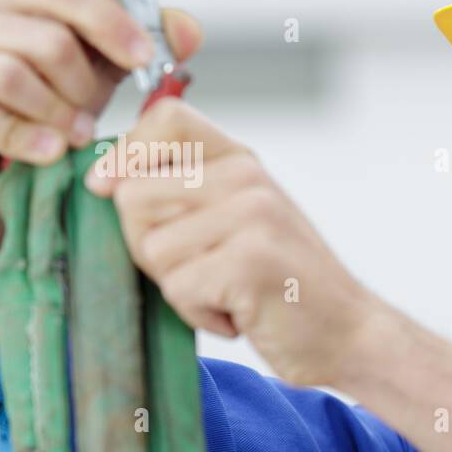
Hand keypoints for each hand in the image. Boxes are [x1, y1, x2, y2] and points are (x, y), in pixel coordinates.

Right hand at [0, 0, 200, 184]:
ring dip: (61, 114)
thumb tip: (189, 30)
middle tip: (96, 112)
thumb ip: (142, 44)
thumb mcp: (104, 70)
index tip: (144, 57)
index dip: (114, 24)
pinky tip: (52, 152)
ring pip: (14, 77)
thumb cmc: (55, 106)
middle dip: (87, 84)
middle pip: (49, 40)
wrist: (6, 165)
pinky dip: (26, 137)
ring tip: (79, 136)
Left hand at [87, 98, 376, 387]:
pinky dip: (199, 314)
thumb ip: (186, 192)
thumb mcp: (241, 220)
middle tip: (200, 270)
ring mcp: (252, 218)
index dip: (126, 153)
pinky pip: (177, 289)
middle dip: (148, 246)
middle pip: (133, 196)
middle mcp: (248, 179)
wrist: (349, 333)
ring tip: (226, 291)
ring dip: (178, 286)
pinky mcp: (250, 263)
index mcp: (243, 162)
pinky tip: (239, 314)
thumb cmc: (284, 284)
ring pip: (150, 248)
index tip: (113, 189)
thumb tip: (101, 180)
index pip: (165, 118)